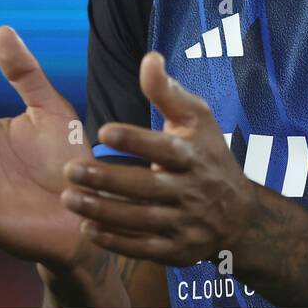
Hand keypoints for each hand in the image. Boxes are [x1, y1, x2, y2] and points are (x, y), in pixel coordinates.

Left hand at [60, 51, 257, 266]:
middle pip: (146, 187)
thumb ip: (167, 92)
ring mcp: (184, 223)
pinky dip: (116, 241)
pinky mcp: (177, 250)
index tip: (104, 130)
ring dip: (103, 210)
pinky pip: (144, 248)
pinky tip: (89, 229)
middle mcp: (189, 190)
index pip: (163, 147)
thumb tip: (149, 58)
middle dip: (107, 179)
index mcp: (192, 155)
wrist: (239, 214)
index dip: (135, 140)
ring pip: (140, 219)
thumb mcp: (197, 120)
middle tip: (70, 170)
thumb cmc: (208, 156)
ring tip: (68, 199)